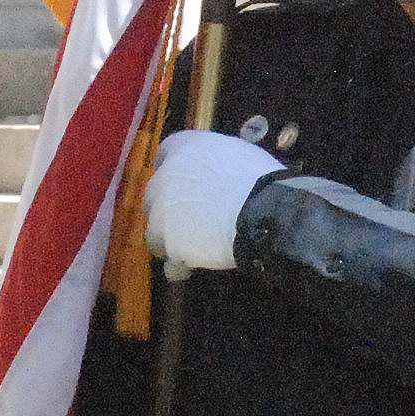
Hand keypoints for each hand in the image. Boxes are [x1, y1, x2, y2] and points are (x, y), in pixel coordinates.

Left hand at [145, 130, 283, 278]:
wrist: (259, 210)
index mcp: (184, 147)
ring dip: (170, 233)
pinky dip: (174, 259)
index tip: (186, 184)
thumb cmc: (259, 179)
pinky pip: (162, 250)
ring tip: (192, 247)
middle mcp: (164, 174)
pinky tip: (188, 267)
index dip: (175, 172)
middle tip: (193, 217)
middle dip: (170, 205)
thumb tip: (219, 173)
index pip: (166, 154)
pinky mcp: (163, 237)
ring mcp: (160, 207)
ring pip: (155, 223)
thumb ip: (216, 162)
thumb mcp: (238, 155)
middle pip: (156, 192)